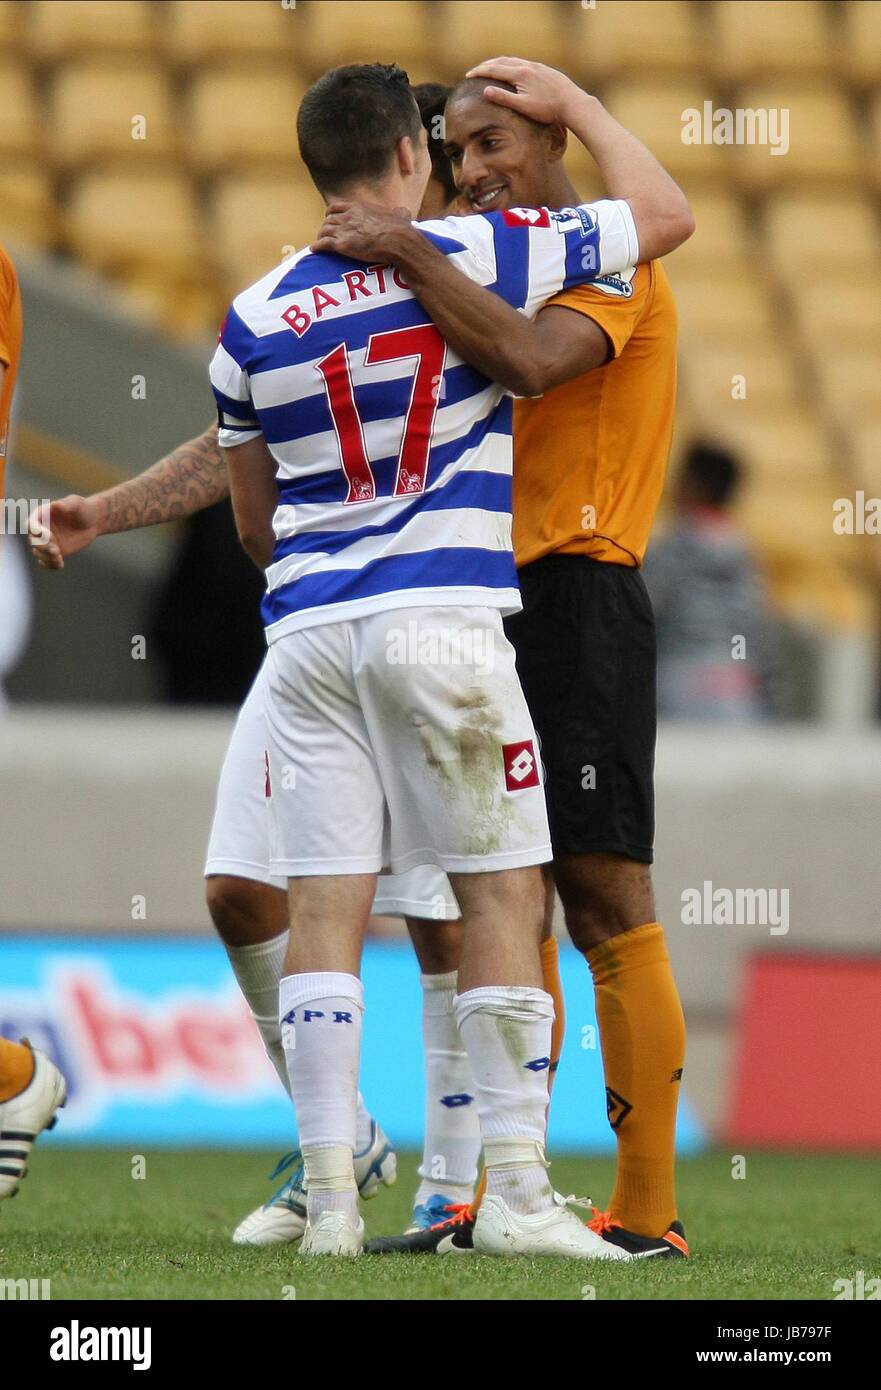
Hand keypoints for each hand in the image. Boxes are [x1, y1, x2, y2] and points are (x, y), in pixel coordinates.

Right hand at [27, 494, 100, 569]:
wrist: (93, 521)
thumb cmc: (83, 508)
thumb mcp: (76, 503)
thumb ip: (65, 504)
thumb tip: (55, 505)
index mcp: (41, 515)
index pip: (30, 525)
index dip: (36, 532)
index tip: (50, 536)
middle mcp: (41, 529)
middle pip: (33, 541)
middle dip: (43, 547)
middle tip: (56, 550)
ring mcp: (47, 542)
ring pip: (38, 553)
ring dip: (46, 557)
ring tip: (59, 558)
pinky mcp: (54, 552)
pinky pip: (47, 562)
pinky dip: (51, 565)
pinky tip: (60, 564)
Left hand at [311, 200, 414, 263]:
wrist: (397, 241)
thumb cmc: (400, 229)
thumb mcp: (400, 215)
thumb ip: (399, 212)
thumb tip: (404, 213)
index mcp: (359, 207)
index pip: (337, 206)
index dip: (331, 213)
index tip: (330, 218)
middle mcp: (348, 216)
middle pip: (328, 219)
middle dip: (326, 226)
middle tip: (326, 233)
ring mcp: (343, 229)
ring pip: (324, 230)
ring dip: (321, 236)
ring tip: (320, 243)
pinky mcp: (341, 244)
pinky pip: (323, 244)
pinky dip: (317, 246)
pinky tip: (314, 250)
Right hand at [465, 56, 588, 127]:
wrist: (572, 103)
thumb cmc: (548, 109)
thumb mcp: (523, 106)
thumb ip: (504, 98)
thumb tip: (485, 91)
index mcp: (520, 74)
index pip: (494, 69)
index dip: (479, 72)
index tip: (468, 75)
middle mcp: (527, 66)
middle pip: (502, 61)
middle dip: (487, 65)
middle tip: (476, 70)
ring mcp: (537, 67)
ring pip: (513, 60)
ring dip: (499, 63)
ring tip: (491, 68)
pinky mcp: (544, 70)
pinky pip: (523, 63)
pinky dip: (511, 65)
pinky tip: (513, 71)